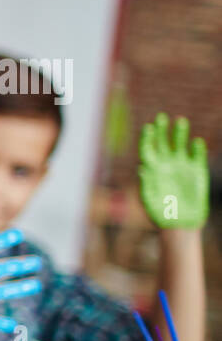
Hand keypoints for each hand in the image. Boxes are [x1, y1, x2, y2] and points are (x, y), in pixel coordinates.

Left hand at [138, 112, 207, 228]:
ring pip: (180, 144)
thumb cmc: (161, 214)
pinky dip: (197, 148)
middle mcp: (166, 164)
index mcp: (152, 169)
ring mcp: (182, 165)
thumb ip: (146, 185)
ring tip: (180, 121)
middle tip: (161, 117)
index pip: (148, 149)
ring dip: (180, 133)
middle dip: (161, 130)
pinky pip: (197, 155)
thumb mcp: (150, 201)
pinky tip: (196, 142)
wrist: (180, 223)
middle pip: (162, 142)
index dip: (148, 138)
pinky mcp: (197, 171)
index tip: (148, 128)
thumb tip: (141, 169)